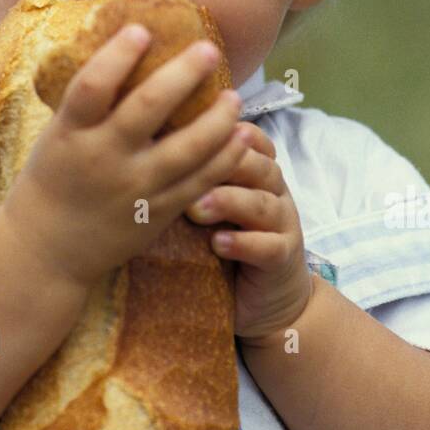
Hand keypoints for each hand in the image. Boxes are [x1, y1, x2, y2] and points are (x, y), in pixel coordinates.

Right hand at [1, 25, 254, 289]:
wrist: (47, 250)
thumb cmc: (53, 179)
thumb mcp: (58, 135)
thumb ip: (89, 102)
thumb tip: (126, 46)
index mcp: (70, 133)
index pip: (92, 86)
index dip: (118, 56)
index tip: (142, 30)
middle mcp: (103, 158)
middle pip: (148, 108)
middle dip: (183, 75)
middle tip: (208, 50)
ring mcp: (133, 188)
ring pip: (187, 149)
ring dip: (217, 119)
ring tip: (234, 97)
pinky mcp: (156, 212)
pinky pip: (199, 182)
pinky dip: (225, 158)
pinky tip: (240, 136)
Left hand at [185, 123, 312, 342]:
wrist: (268, 299)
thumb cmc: (228, 242)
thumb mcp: (211, 206)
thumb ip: (194, 178)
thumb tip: (146, 148)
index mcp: (257, 171)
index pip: (250, 139)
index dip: (224, 131)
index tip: (185, 130)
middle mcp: (274, 191)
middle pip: (257, 165)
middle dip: (223, 164)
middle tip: (184, 170)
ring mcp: (283, 223)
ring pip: (263, 203)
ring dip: (230, 202)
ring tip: (197, 209)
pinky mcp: (283, 258)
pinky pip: (269, 246)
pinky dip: (245, 243)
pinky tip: (219, 244)